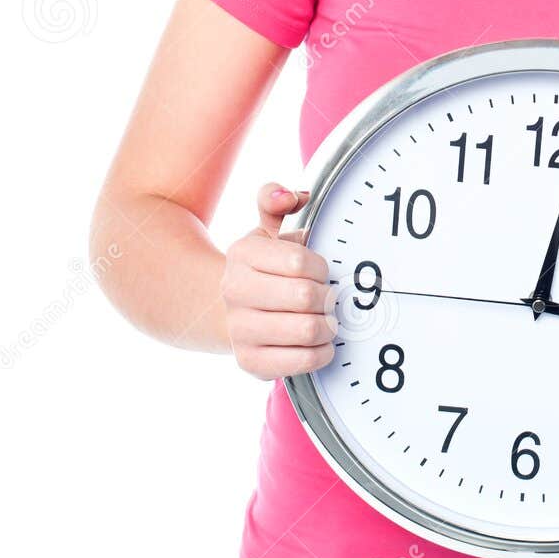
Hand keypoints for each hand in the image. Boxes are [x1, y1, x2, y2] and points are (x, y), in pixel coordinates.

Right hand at [220, 182, 335, 380]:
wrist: (231, 310)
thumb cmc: (264, 269)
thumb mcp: (268, 230)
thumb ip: (276, 201)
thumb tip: (292, 195)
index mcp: (242, 254)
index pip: (299, 261)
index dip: (320, 268)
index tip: (320, 271)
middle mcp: (234, 291)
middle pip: (306, 298)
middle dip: (327, 298)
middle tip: (327, 298)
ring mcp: (239, 329)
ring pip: (307, 331)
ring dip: (327, 326)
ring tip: (325, 320)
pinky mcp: (250, 362)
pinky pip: (302, 362)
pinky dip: (321, 353)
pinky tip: (318, 343)